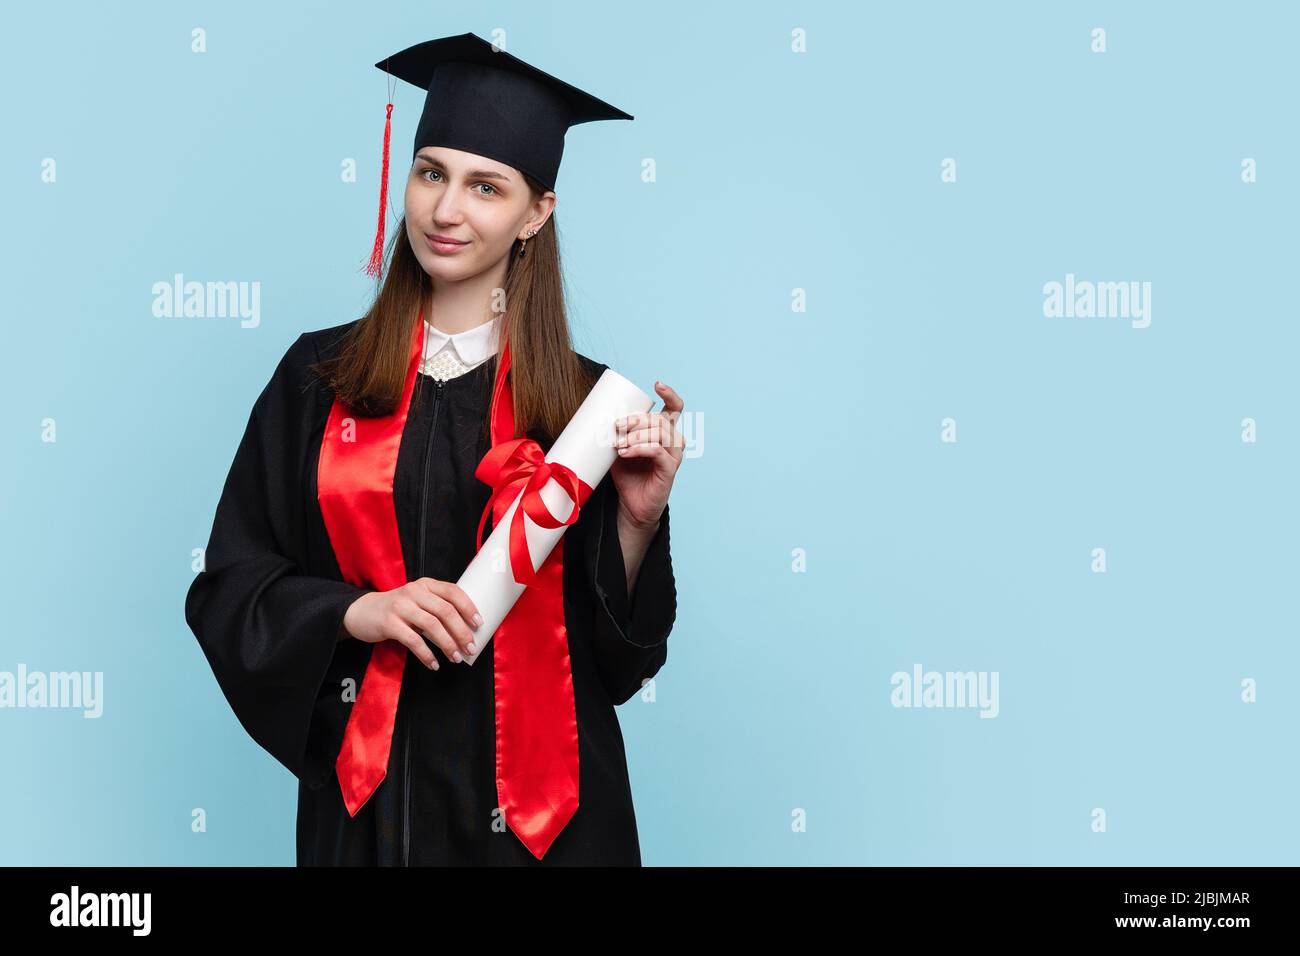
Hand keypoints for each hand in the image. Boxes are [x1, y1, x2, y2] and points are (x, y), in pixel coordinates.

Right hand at [341, 578, 482, 669]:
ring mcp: (401, 606)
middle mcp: (414, 592)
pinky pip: (413, 641)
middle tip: (470, 647)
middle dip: (461, 631)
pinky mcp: (389, 623)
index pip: (453, 591)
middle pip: (445, 611)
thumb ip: (436, 607)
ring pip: (431, 625)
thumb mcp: (417, 601)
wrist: (361, 612)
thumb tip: (465, 630)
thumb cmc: (397, 610)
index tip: (479, 623)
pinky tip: (434, 664)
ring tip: (456, 657)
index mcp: (425, 585)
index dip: (468, 607)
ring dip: (447, 644)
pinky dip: (426, 654)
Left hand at [610, 380, 683, 529]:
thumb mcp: (618, 447)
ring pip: (661, 433)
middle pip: (661, 419)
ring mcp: (673, 456)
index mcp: (663, 432)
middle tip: (617, 426)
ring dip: (637, 435)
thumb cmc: (626, 475)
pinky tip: (626, 452)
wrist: (631, 506)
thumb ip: (615, 432)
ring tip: (619, 444)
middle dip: (637, 419)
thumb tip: (594, 413)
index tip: (656, 384)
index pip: (674, 408)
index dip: (669, 394)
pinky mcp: (669, 470)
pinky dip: (641, 448)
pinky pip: (658, 452)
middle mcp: (672, 441)